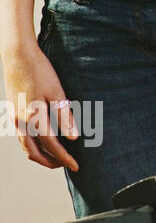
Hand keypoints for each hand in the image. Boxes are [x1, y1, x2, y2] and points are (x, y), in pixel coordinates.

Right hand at [3, 49, 79, 170]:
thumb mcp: (57, 92)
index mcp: (34, 118)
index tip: (76, 166)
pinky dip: (32, 145)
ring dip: (40, 155)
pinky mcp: (14, 113)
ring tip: (57, 156)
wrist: (18, 56)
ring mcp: (15, 118)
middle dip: (50, 162)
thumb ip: (64, 116)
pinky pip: (21, 137)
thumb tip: (74, 137)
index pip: (51, 146)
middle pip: (34, 152)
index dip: (64, 158)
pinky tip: (43, 141)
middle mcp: (21, 122)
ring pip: (25, 146)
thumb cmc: (40, 71)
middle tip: (67, 164)